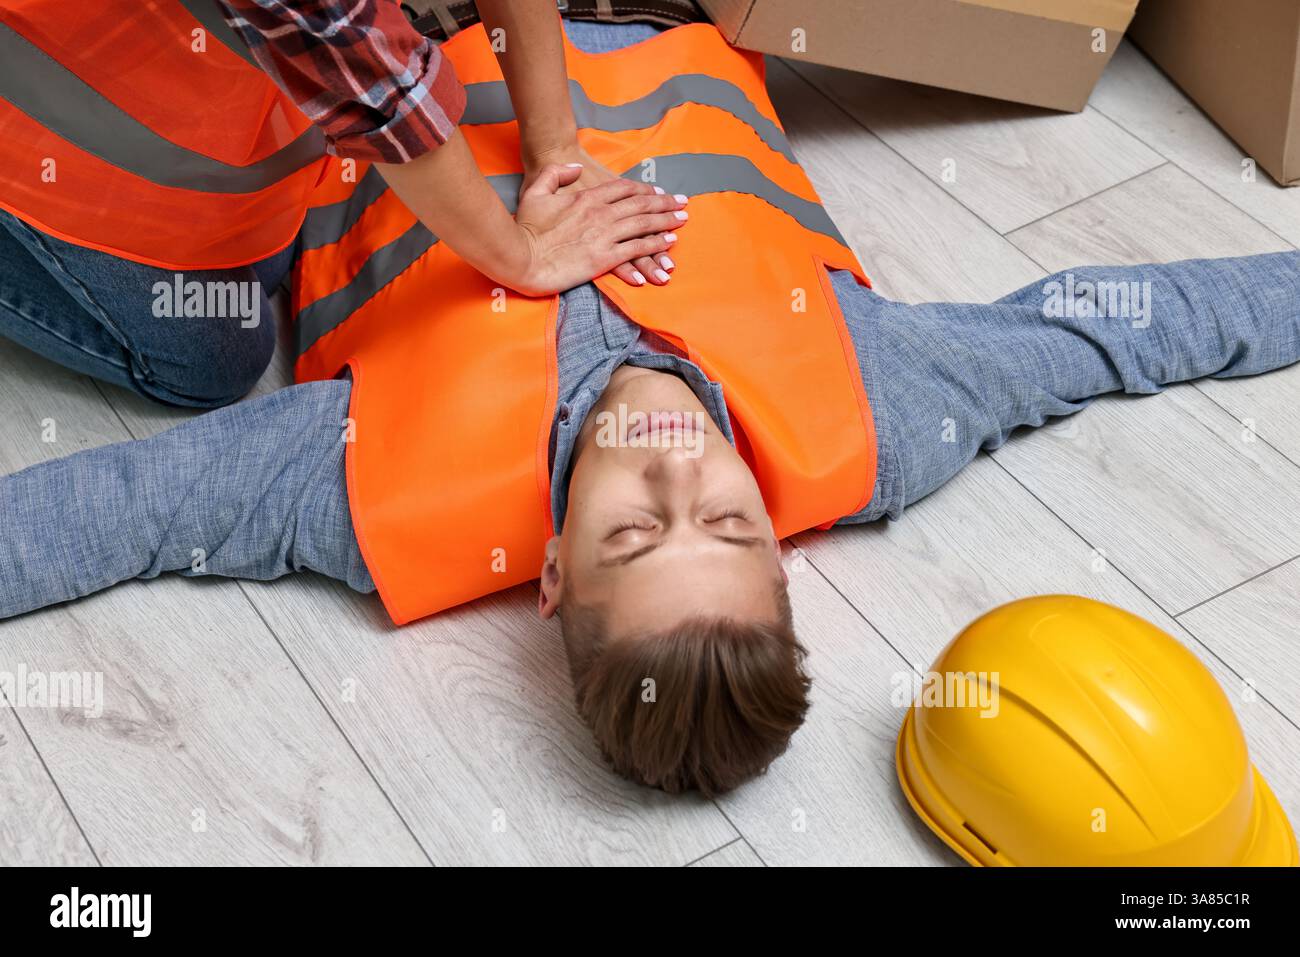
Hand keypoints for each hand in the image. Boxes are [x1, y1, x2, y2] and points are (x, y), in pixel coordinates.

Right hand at [510, 163, 688, 295]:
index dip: (643, 190)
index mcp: (586, 196)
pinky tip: (669, 243)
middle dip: (664, 203)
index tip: (657, 192)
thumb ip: (556, 174)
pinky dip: (655, 245)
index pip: (623, 189)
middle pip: (640, 204)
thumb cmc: (524, 227)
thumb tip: (574, 168)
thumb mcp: (536, 191)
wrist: (520, 256)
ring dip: (666, 221)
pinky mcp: (604, 258)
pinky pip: (637, 249)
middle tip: (682, 203)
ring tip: (682, 220)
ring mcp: (604, 235)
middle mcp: (600, 213)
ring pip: (644, 224)